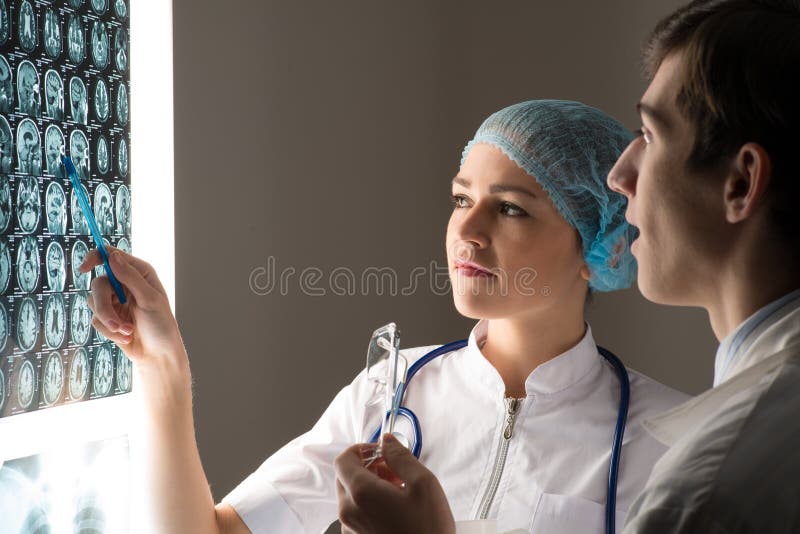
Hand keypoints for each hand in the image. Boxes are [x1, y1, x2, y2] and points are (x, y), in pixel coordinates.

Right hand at [81, 247, 186, 373]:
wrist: (157, 354)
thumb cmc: (161, 325)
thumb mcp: (150, 300)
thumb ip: (130, 277)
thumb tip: (112, 256)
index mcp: (139, 273)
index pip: (111, 256)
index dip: (95, 257)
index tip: (84, 268)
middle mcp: (124, 283)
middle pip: (98, 284)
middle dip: (104, 306)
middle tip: (116, 323)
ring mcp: (114, 300)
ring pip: (93, 302)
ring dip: (109, 321)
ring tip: (127, 332)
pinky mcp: (107, 317)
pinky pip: (95, 320)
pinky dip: (109, 331)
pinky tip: (126, 337)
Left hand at [335, 434, 455, 533]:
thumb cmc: (429, 531)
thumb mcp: (424, 483)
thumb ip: (401, 456)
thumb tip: (387, 442)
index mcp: (362, 493)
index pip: (343, 459)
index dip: (361, 449)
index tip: (380, 451)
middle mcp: (349, 511)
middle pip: (345, 476)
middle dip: (367, 467)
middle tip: (394, 470)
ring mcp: (351, 529)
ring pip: (350, 495)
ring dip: (369, 485)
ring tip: (398, 491)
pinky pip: (355, 513)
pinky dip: (369, 504)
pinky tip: (394, 509)